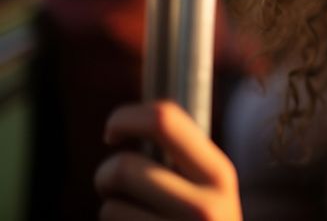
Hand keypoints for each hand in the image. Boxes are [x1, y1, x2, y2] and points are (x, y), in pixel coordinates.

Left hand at [95, 100, 242, 220]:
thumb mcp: (212, 190)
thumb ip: (183, 159)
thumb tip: (131, 121)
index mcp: (220, 173)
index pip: (165, 120)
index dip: (126, 117)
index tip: (114, 132)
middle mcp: (204, 206)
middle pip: (122, 168)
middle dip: (105, 175)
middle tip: (113, 185)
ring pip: (109, 211)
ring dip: (112, 216)